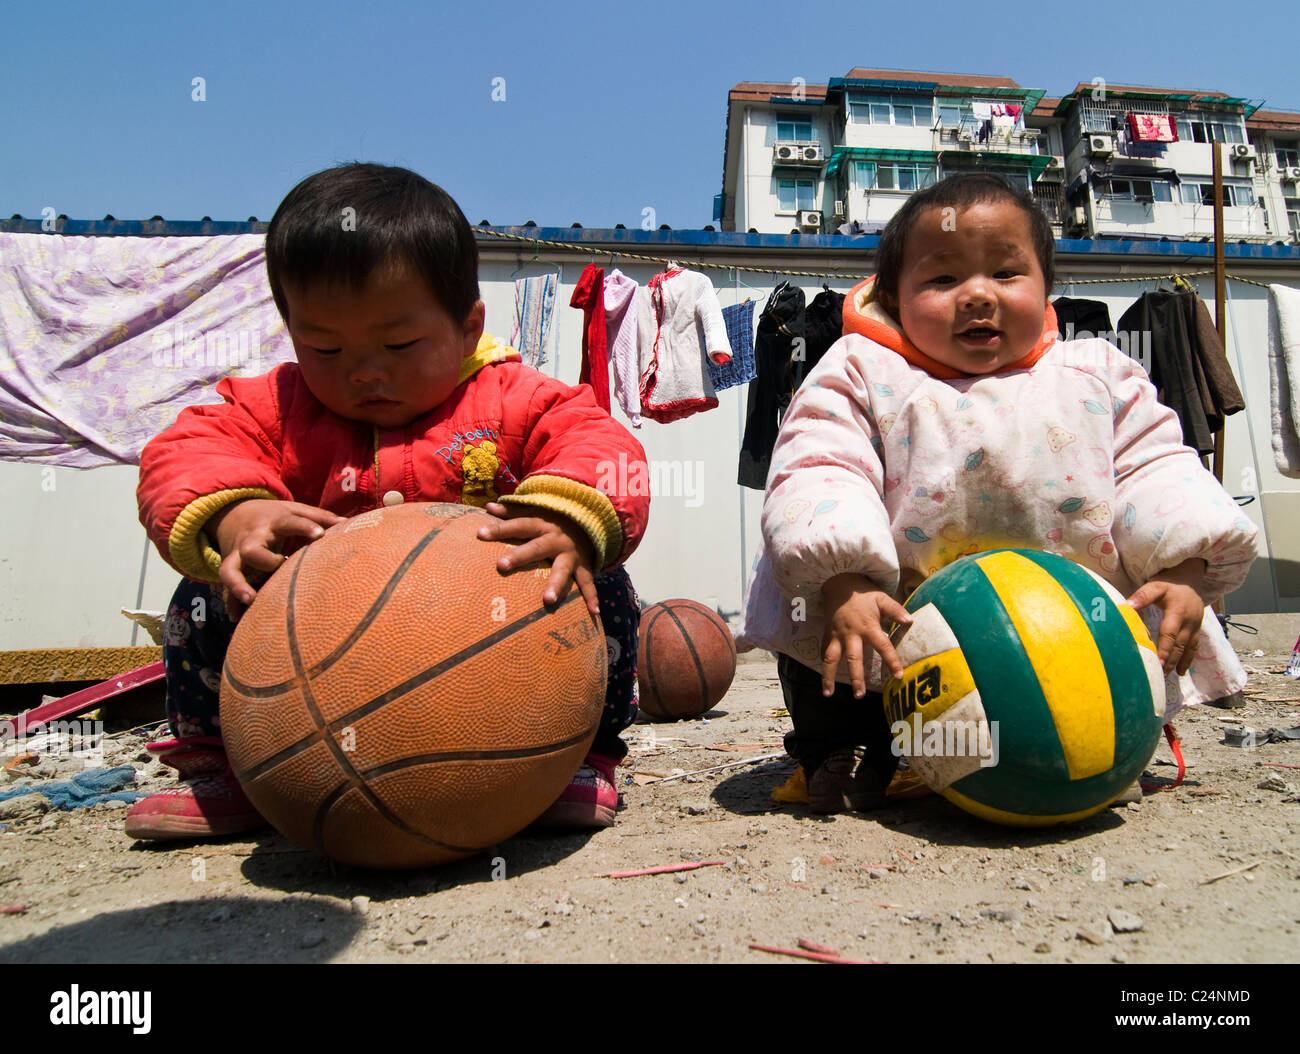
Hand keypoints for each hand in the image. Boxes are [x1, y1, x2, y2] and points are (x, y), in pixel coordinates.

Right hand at [207, 499, 345, 615]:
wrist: (233, 514)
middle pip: (251, 549)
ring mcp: (237, 555)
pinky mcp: (231, 569)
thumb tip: (348, 522)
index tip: (320, 535)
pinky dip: (230, 602)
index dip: (304, 527)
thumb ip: (319, 517)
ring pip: (228, 570)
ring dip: (237, 585)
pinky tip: (236, 618)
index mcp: (273, 523)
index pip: (288, 522)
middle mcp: (252, 539)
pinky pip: (225, 587)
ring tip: (251, 600)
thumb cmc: (274, 517)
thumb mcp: (294, 510)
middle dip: (265, 560)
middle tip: (282, 565)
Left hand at [477, 501, 599, 615]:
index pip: (518, 525)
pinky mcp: (583, 566)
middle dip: (520, 556)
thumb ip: (512, 510)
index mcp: (542, 524)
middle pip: (536, 547)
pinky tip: (593, 612)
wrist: (591, 520)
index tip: (480, 534)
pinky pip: (587, 582)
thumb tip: (488, 506)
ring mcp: (570, 554)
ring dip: (556, 584)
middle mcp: (556, 539)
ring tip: (548, 601)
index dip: (500, 529)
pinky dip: (592, 597)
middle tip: (501, 566)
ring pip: (563, 569)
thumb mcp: (536, 511)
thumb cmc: (554, 519)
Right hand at [819, 573, 912, 697]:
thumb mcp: (881, 598)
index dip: (891, 661)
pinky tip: (824, 679)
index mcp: (868, 626)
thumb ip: (895, 610)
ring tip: (828, 693)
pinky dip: (823, 665)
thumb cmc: (863, 592)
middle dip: (856, 677)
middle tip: (859, 695)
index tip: (898, 676)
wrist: (839, 582)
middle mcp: (851, 634)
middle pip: (853, 659)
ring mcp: (836, 635)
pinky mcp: (826, 633)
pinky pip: (823, 651)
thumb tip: (910, 622)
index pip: (883, 646)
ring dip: (829, 676)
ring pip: (831, 659)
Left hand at [1127, 558, 1206, 675]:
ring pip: (1188, 648)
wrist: (1189, 577)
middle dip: (1171, 660)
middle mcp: (1189, 620)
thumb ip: (1141, 596)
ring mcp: (1196, 626)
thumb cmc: (1168, 582)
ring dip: (1180, 663)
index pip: (1170, 633)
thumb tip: (1126, 606)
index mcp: (1178, 611)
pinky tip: (1182, 671)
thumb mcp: (1154, 585)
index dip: (1165, 648)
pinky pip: (1194, 646)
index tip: (1159, 662)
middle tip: (1161, 674)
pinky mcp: (1197, 628)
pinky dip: (1188, 659)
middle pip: (1180, 644)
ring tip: (1169, 676)